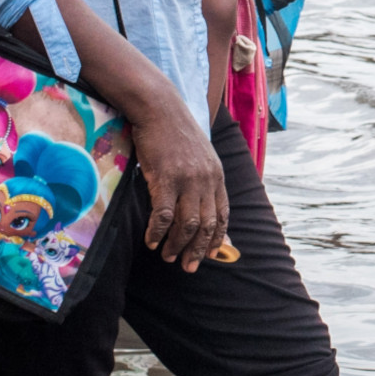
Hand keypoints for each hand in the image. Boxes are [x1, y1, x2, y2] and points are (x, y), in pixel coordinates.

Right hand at [135, 113, 228, 265]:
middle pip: (207, 224)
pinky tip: (151, 242)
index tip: (209, 255)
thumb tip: (206, 203)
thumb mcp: (200, 156)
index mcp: (217, 176)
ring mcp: (188, 180)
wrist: (160, 108)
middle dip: (198, 250)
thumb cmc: (176, 132)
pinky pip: (164, 215)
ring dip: (178, 245)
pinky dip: (158, 233)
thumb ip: (205, 179)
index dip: (217, 238)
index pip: (222, 214)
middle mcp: (207, 180)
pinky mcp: (165, 179)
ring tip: (169, 257)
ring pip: (187, 224)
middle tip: (188, 267)